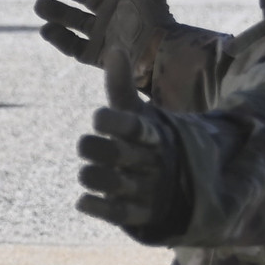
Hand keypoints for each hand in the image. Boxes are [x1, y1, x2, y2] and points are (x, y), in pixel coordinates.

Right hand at [35, 0, 174, 83]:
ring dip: (56, 12)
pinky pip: (74, 46)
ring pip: (74, 20)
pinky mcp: (97, 55)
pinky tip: (46, 29)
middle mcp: (112, 13)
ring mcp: (103, 34)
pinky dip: (60, 39)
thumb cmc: (153, 20)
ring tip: (39, 5)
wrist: (157, 56)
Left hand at [76, 50, 179, 229]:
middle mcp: (150, 161)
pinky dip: (94, 207)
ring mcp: (146, 189)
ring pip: (114, 184)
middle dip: (96, 148)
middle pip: (118, 154)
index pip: (132, 125)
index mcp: (152, 134)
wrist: (182, 183)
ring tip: (87, 172)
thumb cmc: (148, 141)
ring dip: (93, 176)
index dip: (111, 121)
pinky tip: (82, 200)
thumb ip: (120, 88)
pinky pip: (115, 214)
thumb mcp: (138, 114)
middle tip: (85, 144)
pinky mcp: (138, 214)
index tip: (96, 117)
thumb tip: (114, 50)